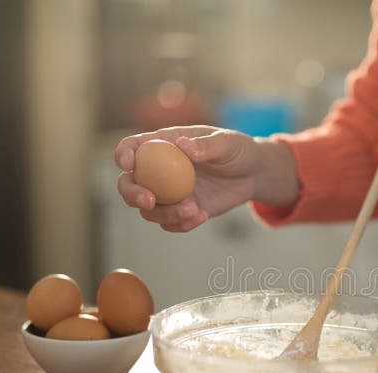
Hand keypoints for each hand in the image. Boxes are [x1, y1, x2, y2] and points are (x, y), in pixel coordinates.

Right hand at [114, 126, 297, 231]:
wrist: (253, 175)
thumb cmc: (237, 150)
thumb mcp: (226, 143)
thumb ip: (205, 145)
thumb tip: (182, 146)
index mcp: (163, 145)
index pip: (132, 147)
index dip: (124, 155)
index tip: (129, 165)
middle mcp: (159, 170)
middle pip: (129, 184)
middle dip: (132, 194)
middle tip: (149, 201)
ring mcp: (169, 193)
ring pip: (149, 210)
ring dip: (165, 214)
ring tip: (194, 210)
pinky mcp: (182, 210)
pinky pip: (170, 223)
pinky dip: (181, 224)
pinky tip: (202, 215)